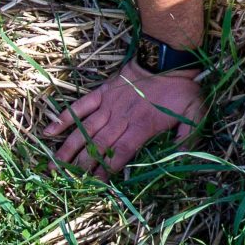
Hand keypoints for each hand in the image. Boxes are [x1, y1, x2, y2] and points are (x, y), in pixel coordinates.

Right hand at [41, 64, 206, 175]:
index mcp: (141, 127)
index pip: (119, 155)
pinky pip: (80, 106)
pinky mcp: (102, 92)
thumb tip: (180, 161)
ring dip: (69, 148)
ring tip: (55, 166)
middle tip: (67, 182)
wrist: (169, 58)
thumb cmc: (183, 89)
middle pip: (97, 146)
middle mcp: (121, 118)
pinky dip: (65, 118)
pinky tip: (49, 132)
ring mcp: (109, 105)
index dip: (106, 171)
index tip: (94, 186)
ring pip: (85, 130)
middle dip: (82, 166)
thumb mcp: (195, 115)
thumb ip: (188, 139)